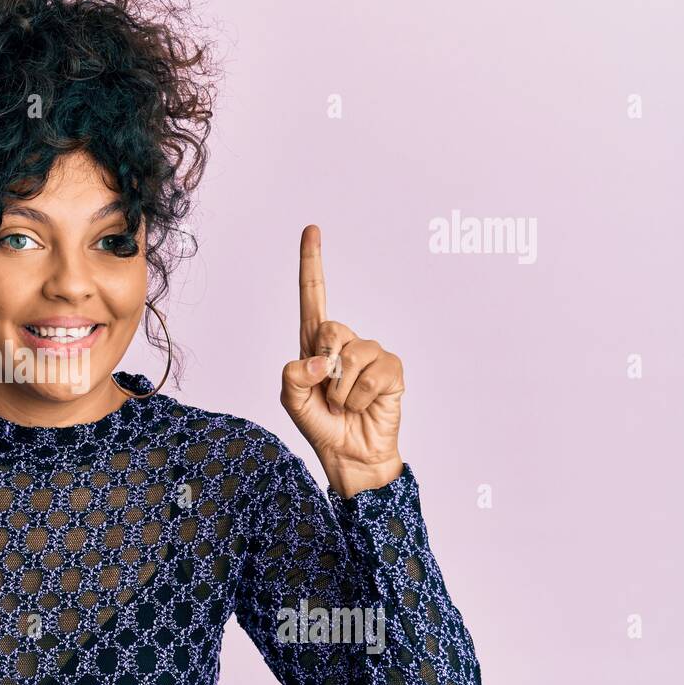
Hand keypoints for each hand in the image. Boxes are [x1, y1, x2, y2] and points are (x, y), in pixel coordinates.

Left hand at [280, 225, 405, 497]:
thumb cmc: (321, 425)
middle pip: (330, 329)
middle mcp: (344, 343)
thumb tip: (320, 361)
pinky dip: (360, 397)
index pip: (313, 297)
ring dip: (340, 389)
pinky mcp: (391, 370)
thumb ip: (293, 377)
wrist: (349, 455)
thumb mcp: (292, 401)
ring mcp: (371, 354)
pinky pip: (372, 375)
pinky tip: (363, 406)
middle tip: (327, 393)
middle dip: (323, 366)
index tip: (311, 229)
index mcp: (315, 344)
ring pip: (351, 355)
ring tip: (344, 404)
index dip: (312, 264)